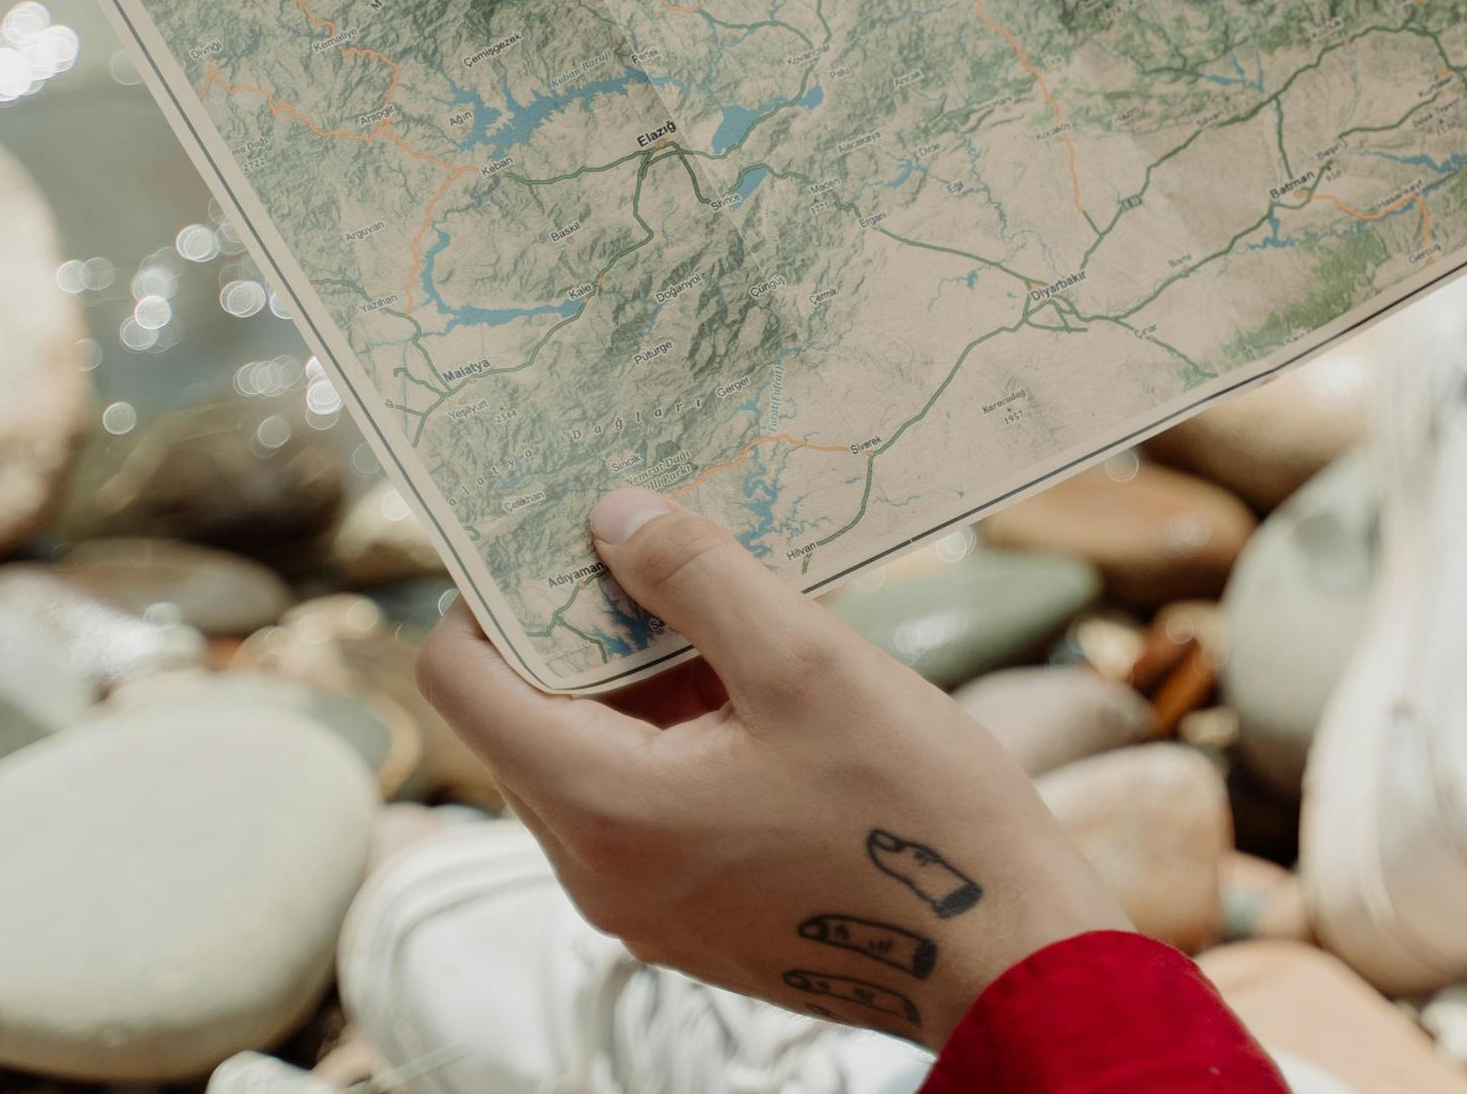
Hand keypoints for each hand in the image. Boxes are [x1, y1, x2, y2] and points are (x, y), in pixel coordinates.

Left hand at [416, 490, 1129, 1045]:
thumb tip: (612, 514)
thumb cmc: (915, 810)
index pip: (461, 681)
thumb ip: (695, 577)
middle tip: (659, 556)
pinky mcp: (687, 919)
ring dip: (631, 686)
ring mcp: (639, 907)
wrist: (1005, 952)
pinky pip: (634, 810)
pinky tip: (756, 700)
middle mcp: (596, 874)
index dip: (492, 593)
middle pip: (519, 720)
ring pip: (582, 763)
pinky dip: (668, 742)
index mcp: (603, 809)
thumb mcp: (808, 660)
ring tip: (729, 625)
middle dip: (575, 630)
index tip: (560, 535)